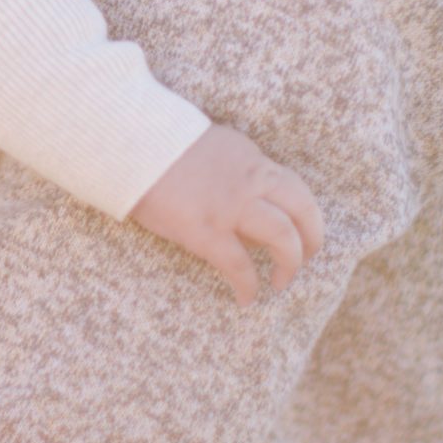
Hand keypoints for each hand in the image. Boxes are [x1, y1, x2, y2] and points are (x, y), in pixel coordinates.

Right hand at [130, 124, 323, 306]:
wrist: (131, 143)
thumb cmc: (159, 144)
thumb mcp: (211, 145)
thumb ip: (233, 167)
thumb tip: (243, 197)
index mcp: (250, 159)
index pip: (291, 186)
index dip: (300, 213)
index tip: (297, 230)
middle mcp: (249, 181)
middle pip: (302, 209)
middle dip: (311, 239)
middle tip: (306, 258)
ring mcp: (231, 206)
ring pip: (283, 237)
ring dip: (290, 264)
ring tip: (282, 282)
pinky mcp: (206, 230)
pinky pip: (239, 265)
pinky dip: (248, 286)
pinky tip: (246, 299)